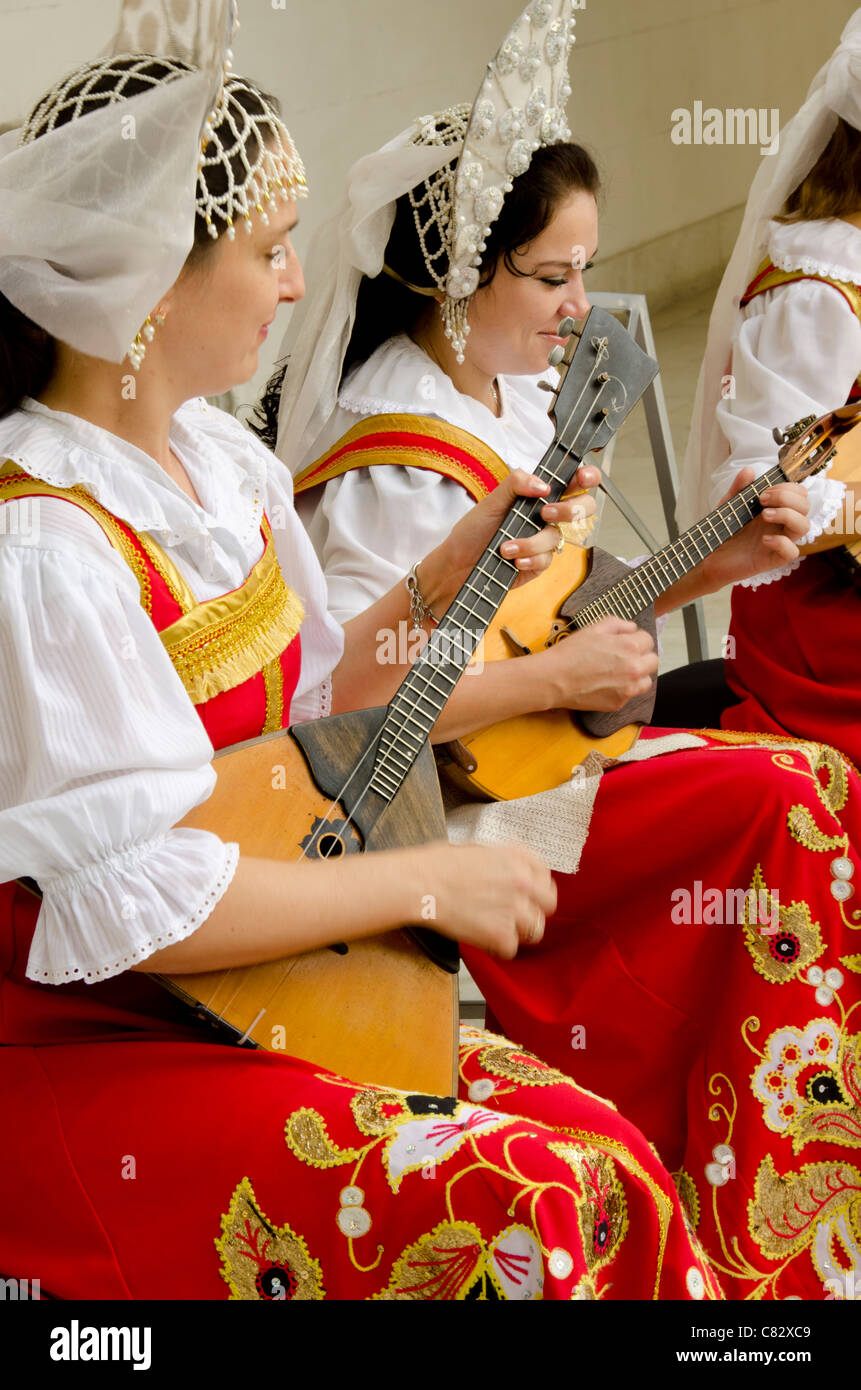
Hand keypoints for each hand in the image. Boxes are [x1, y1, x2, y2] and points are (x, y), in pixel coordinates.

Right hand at [409, 842, 556, 959]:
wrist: (420, 884)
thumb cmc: (437, 865)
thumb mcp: (478, 849)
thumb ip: (502, 862)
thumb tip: (508, 874)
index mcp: (518, 857)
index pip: (545, 875)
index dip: (535, 886)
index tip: (526, 893)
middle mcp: (523, 882)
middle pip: (548, 904)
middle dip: (534, 909)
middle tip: (517, 914)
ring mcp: (515, 910)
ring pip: (535, 929)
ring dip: (518, 930)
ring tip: (497, 927)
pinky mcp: (501, 935)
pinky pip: (511, 949)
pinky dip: (497, 947)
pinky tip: (482, 937)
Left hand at [422, 464, 599, 613]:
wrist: (458, 565)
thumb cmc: (474, 530)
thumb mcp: (491, 500)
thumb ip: (516, 484)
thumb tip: (542, 485)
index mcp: (538, 495)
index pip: (572, 481)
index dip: (586, 476)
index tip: (582, 477)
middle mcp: (546, 516)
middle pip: (583, 508)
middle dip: (570, 510)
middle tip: (545, 513)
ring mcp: (545, 540)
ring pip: (557, 537)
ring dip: (531, 542)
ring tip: (506, 547)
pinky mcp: (540, 563)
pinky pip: (546, 560)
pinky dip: (529, 559)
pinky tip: (512, 561)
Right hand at [540, 616, 657, 711]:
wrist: (554, 679)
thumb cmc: (570, 652)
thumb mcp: (593, 628)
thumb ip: (618, 624)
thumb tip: (631, 628)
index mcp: (629, 647)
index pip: (648, 641)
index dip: (636, 640)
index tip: (627, 642)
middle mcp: (634, 668)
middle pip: (653, 661)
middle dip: (642, 657)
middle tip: (625, 657)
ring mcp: (628, 688)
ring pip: (646, 681)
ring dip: (637, 675)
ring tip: (619, 672)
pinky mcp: (618, 703)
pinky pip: (630, 695)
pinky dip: (623, 689)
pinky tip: (607, 684)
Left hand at [697, 469, 809, 591]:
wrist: (710, 553)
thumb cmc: (724, 529)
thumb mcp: (729, 504)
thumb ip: (739, 488)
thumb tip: (749, 470)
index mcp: (776, 507)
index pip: (799, 493)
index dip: (787, 488)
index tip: (763, 491)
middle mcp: (782, 523)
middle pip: (805, 506)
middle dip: (787, 498)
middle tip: (762, 500)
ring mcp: (780, 541)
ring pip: (805, 526)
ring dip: (788, 515)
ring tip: (764, 515)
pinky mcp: (773, 559)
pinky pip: (792, 551)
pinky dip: (781, 542)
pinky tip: (763, 539)